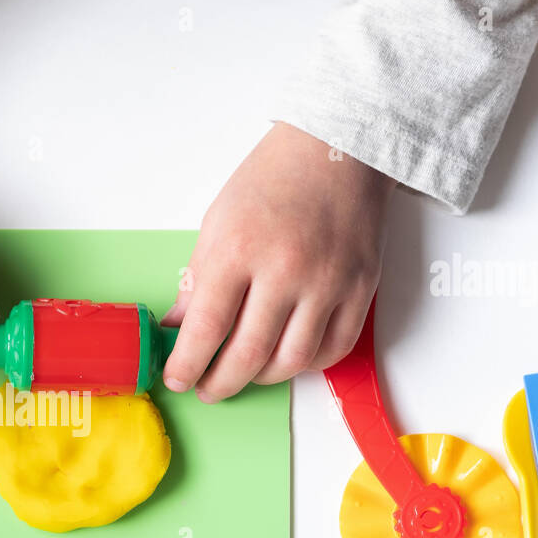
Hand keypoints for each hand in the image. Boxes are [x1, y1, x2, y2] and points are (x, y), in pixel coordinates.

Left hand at [162, 122, 395, 400]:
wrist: (338, 148)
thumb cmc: (271, 181)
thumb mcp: (217, 222)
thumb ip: (197, 280)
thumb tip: (177, 328)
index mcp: (239, 249)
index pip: (206, 328)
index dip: (186, 365)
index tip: (176, 379)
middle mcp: (285, 269)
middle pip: (248, 355)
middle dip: (220, 383)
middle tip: (207, 389)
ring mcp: (328, 281)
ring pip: (292, 361)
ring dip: (261, 379)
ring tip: (244, 374)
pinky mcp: (360, 288)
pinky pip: (332, 349)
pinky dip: (305, 364)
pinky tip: (285, 357)